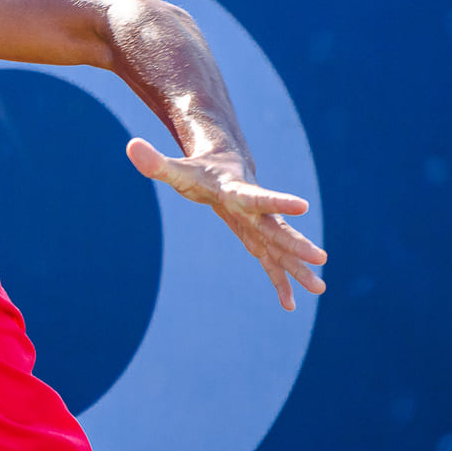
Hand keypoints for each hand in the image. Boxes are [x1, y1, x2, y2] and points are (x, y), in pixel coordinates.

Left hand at [126, 138, 327, 310]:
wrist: (223, 166)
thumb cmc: (198, 170)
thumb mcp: (175, 169)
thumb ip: (154, 161)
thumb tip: (130, 146)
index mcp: (238, 192)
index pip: (259, 197)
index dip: (279, 201)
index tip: (305, 205)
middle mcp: (255, 211)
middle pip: (277, 229)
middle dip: (297, 244)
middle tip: (320, 258)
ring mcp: (259, 226)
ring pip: (281, 249)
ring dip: (298, 269)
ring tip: (320, 289)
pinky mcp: (257, 238)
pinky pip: (270, 263)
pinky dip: (279, 281)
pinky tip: (289, 304)